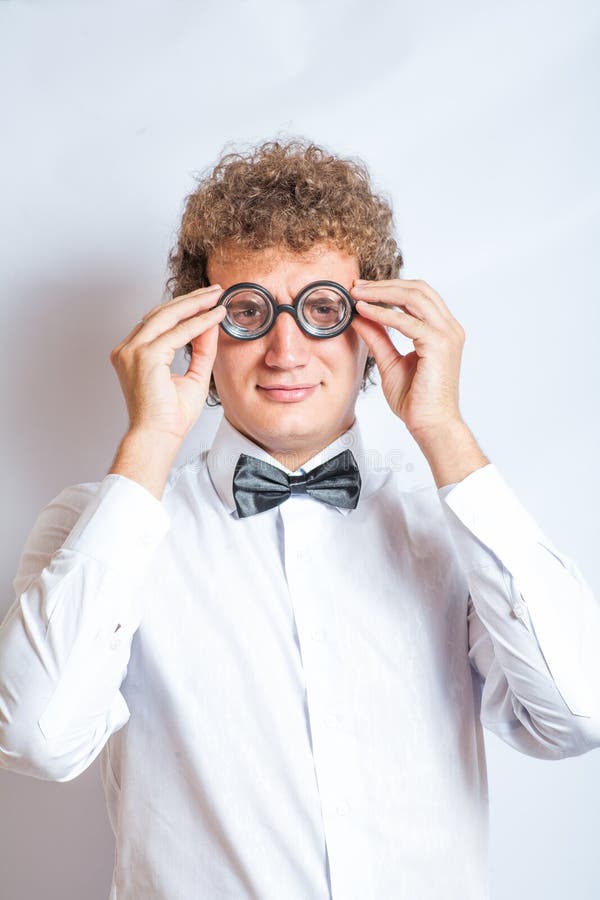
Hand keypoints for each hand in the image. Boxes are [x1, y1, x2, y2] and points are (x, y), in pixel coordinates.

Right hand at [109, 284, 226, 442]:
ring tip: (216, 296)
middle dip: (191, 299)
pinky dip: (198, 323)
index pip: (160, 322)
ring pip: (167, 315)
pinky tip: (215, 316)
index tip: (208, 302)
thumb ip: (201, 350)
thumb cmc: (170, 417)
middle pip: (161, 312)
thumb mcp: (193, 376)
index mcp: (133, 354)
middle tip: (215, 290)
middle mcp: (128, 349)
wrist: (158, 437)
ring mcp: (132, 351)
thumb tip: (211, 324)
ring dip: (195, 304)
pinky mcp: (144, 356)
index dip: (185, 309)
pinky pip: (177, 332)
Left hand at [350, 278, 465, 439]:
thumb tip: (359, 317)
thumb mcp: (390, 362)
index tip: (362, 290)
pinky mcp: (439, 344)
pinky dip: (383, 313)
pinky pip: (406, 320)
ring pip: (414, 297)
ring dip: (382, 293)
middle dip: (384, 285)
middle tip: (356, 287)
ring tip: (357, 294)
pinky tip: (364, 311)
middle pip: (418, 289)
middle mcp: (449, 328)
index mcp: (442, 330)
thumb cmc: (416, 401)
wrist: (431, 425)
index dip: (389, 288)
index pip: (418, 296)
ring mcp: (447, 334)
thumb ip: (378, 338)